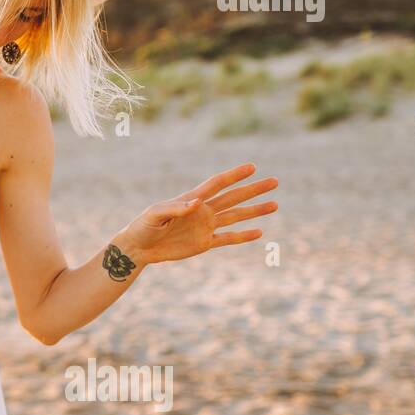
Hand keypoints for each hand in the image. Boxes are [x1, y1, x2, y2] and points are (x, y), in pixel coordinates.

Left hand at [116, 163, 277, 266]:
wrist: (139, 248)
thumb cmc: (143, 226)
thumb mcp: (154, 215)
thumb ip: (175, 208)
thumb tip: (197, 203)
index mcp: (190, 199)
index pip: (217, 184)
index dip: (234, 176)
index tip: (252, 167)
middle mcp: (202, 210)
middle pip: (233, 197)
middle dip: (253, 190)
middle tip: (274, 181)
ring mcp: (205, 226)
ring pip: (235, 217)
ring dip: (255, 211)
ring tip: (274, 204)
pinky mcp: (204, 243)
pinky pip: (228, 239)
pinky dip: (243, 236)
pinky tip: (259, 232)